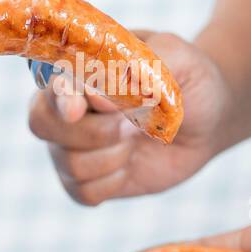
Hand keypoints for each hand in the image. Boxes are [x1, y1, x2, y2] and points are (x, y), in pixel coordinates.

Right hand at [28, 32, 230, 204]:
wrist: (207, 118)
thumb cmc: (187, 80)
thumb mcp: (177, 59)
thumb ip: (138, 69)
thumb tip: (99, 99)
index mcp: (79, 68)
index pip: (51, 82)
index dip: (61, 98)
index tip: (79, 109)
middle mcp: (64, 106)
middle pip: (43, 124)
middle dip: (94, 131)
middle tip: (131, 125)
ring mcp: (71, 144)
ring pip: (70, 163)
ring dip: (114, 156)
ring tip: (138, 139)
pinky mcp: (86, 179)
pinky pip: (83, 192)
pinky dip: (114, 182)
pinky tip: (132, 164)